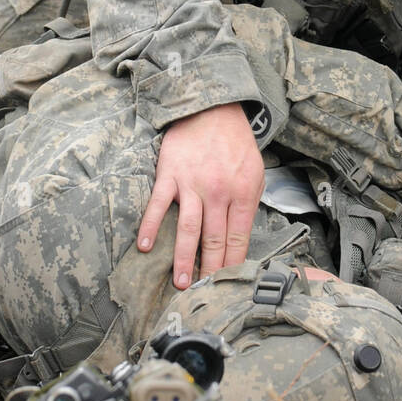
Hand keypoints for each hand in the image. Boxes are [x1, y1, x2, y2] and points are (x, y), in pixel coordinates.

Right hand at [138, 103, 264, 288]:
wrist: (213, 107)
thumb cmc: (235, 143)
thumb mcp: (255, 172)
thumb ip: (248, 204)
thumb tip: (240, 238)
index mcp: (242, 193)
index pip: (237, 239)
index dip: (231, 264)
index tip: (226, 283)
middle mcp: (218, 192)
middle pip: (213, 239)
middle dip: (209, 269)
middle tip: (202, 293)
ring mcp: (192, 184)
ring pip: (189, 229)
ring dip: (183, 258)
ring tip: (180, 281)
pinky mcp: (170, 174)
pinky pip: (159, 205)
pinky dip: (151, 226)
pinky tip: (146, 247)